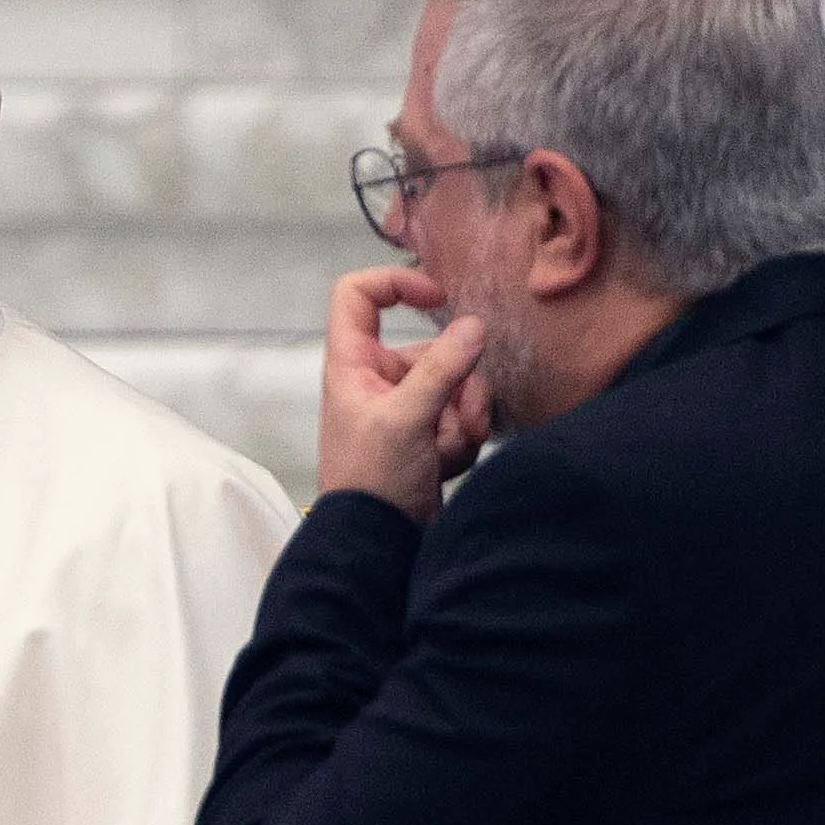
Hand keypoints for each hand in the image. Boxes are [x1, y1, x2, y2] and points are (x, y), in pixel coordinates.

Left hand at [318, 265, 492, 521]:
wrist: (376, 543)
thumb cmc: (372, 482)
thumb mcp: (407, 419)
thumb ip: (442, 369)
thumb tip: (473, 325)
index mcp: (351, 365)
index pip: (358, 295)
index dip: (394, 282)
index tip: (436, 297)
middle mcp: (375, 379)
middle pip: (432, 349)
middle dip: (458, 385)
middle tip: (459, 420)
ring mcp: (402, 406)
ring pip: (455, 384)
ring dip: (463, 417)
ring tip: (448, 451)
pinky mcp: (425, 432)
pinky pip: (459, 415)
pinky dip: (461, 438)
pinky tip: (447, 465)